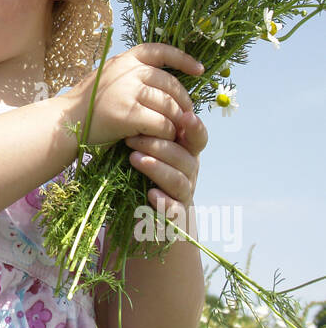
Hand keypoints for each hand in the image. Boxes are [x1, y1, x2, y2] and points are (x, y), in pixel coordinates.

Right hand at [68, 42, 204, 148]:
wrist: (65, 123)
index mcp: (125, 60)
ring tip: (173, 132)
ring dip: (176, 122)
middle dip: (183, 102)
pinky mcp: (128, 114)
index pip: (160, 50)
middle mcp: (128, 71)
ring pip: (170, 106)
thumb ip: (132, 75)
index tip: (200, 70)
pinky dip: (166, 134)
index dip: (183, 59)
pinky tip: (160, 140)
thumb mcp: (108, 78)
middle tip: (186, 117)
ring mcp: (128, 92)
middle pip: (172, 84)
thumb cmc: (88, 105)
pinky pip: (162, 124)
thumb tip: (166, 82)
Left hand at [125, 109, 208, 229]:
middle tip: (131, 140)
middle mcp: (189, 172)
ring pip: (178, 180)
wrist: (143, 215)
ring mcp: (183, 195)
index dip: (195, 127)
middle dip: (158, 146)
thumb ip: (146, 134)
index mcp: (185, 153)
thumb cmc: (140, 174)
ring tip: (135, 160)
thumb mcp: (145, 152)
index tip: (186, 116)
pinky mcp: (175, 217)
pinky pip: (174, 210)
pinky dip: (165, 203)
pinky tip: (152, 195)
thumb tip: (129, 110)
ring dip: (157, 168)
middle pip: (183, 157)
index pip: (197, 138)